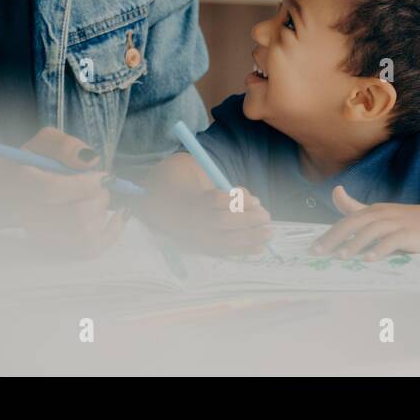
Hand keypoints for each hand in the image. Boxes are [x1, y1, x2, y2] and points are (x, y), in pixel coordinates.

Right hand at [14, 127, 126, 257]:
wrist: (16, 189)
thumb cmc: (35, 163)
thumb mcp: (46, 142)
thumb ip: (65, 146)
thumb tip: (91, 160)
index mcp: (22, 184)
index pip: (51, 191)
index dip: (85, 184)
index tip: (103, 176)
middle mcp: (28, 215)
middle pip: (75, 216)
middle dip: (99, 197)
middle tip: (102, 184)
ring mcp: (41, 236)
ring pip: (84, 234)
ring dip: (103, 213)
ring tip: (101, 197)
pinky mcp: (56, 249)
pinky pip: (89, 250)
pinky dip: (112, 233)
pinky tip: (120, 216)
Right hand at [139, 185, 272, 255]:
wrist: (151, 199)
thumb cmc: (174, 179)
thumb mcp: (185, 168)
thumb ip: (212, 179)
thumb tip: (245, 196)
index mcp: (179, 195)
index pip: (212, 201)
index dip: (236, 200)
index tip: (253, 198)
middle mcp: (182, 220)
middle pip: (220, 222)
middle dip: (246, 220)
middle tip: (265, 215)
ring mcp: (188, 236)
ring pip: (221, 240)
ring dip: (249, 237)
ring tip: (268, 232)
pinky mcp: (194, 246)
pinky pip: (219, 251)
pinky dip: (241, 251)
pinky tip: (259, 248)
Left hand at [310, 186, 419, 259]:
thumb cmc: (404, 220)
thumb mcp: (378, 212)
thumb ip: (355, 206)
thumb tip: (335, 192)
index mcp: (372, 211)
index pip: (346, 221)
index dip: (330, 233)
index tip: (314, 247)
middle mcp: (381, 214)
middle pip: (354, 223)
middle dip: (336, 238)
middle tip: (321, 252)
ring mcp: (395, 223)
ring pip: (371, 231)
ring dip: (355, 243)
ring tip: (342, 256)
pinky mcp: (408, 234)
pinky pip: (392, 241)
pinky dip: (379, 249)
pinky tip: (369, 258)